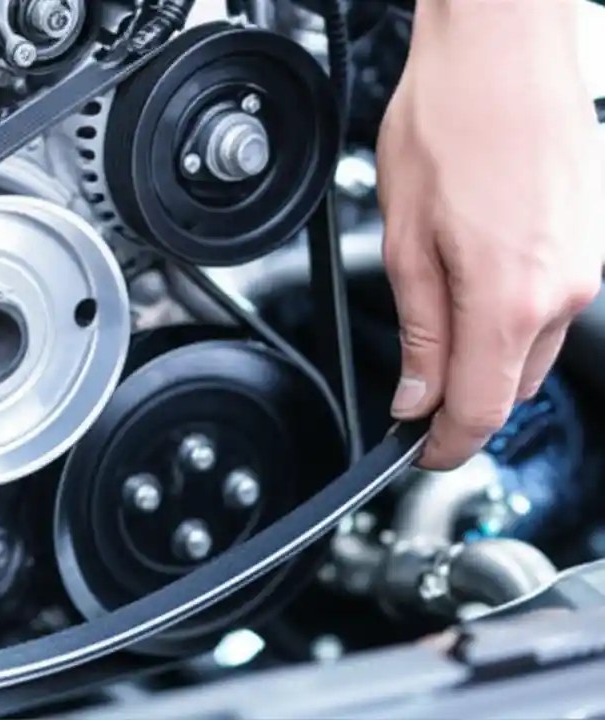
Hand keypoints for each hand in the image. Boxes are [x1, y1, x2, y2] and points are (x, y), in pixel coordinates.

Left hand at [377, 0, 604, 468]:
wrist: (502, 48)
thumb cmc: (449, 122)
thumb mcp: (404, 241)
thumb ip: (419, 332)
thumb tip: (416, 397)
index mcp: (510, 299)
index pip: (479, 412)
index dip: (442, 447)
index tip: (416, 455)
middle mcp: (564, 291)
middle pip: (509, 388)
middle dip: (461, 402)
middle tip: (412, 397)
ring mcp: (588, 264)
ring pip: (533, 349)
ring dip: (487, 357)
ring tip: (438, 320)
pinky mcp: (593, 239)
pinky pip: (552, 305)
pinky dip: (511, 315)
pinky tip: (476, 278)